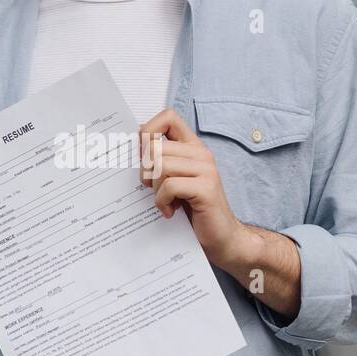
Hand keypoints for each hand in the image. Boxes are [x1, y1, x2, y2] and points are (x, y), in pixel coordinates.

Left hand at [139, 107, 242, 269]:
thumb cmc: (195, 211)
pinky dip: (162, 201)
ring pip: (161, 165)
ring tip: (165, 202)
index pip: (168, 117)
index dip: (148, 130)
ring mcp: (206, 170)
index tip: (142, 155)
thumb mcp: (174, 181)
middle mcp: (201, 154)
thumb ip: (160, 162)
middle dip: (145, 171)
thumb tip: (134, 143)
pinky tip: (170, 211)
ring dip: (155, 189)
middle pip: (155, 147)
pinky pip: (170, 186)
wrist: (222, 238)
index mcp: (193, 148)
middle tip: (153, 189)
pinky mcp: (206, 188)